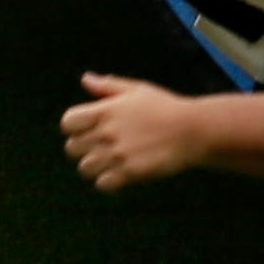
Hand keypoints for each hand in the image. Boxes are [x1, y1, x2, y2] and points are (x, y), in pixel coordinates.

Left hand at [65, 73, 209, 190]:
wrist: (195, 130)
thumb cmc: (165, 107)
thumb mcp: (136, 90)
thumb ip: (108, 86)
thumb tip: (85, 79)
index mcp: (104, 111)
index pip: (67, 123)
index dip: (73, 127)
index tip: (86, 129)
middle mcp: (108, 132)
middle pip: (72, 148)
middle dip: (82, 148)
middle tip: (98, 148)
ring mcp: (119, 153)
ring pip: (85, 168)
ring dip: (93, 167)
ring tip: (108, 163)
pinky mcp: (133, 172)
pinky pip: (103, 184)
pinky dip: (107, 182)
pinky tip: (119, 174)